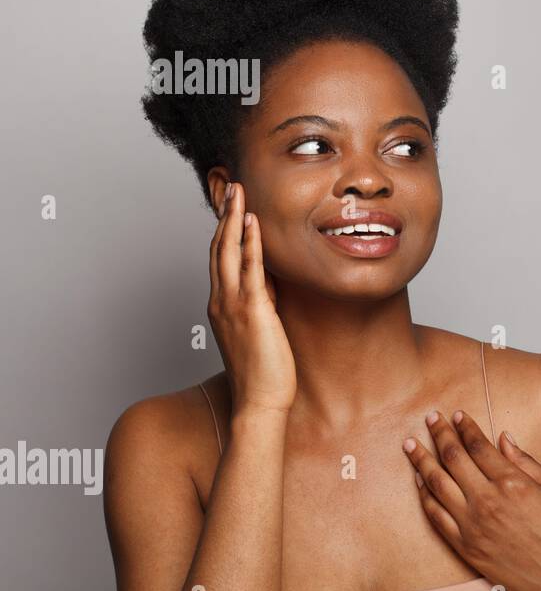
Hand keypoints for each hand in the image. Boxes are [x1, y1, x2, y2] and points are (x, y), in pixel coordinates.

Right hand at [208, 182, 296, 415]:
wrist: (259, 402)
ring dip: (233, 218)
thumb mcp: (260, 329)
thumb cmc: (263, 373)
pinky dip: (250, 242)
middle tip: (231, 188)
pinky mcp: (252, 310)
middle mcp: (221, 301)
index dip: (224, 231)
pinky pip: (250, 268)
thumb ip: (262, 304)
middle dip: (224, 215)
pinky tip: (253, 221)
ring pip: (227, 252)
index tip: (230, 207)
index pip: (220, 260)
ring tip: (238, 192)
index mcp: (222, 306)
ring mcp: (232, 305)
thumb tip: (272, 283)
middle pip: (218, 249)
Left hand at [402, 412, 540, 590]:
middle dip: (440, 434)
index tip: (456, 415)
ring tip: (410, 445)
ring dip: (421, 461)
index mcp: (512, 481)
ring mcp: (473, 525)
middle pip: (453, 458)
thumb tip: (503, 438)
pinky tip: (419, 481)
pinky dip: (425, 495)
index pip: (479, 445)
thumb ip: (525, 461)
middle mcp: (488, 500)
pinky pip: (436, 516)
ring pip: (437, 484)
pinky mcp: (466, 547)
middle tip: (430, 418)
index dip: (465, 427)